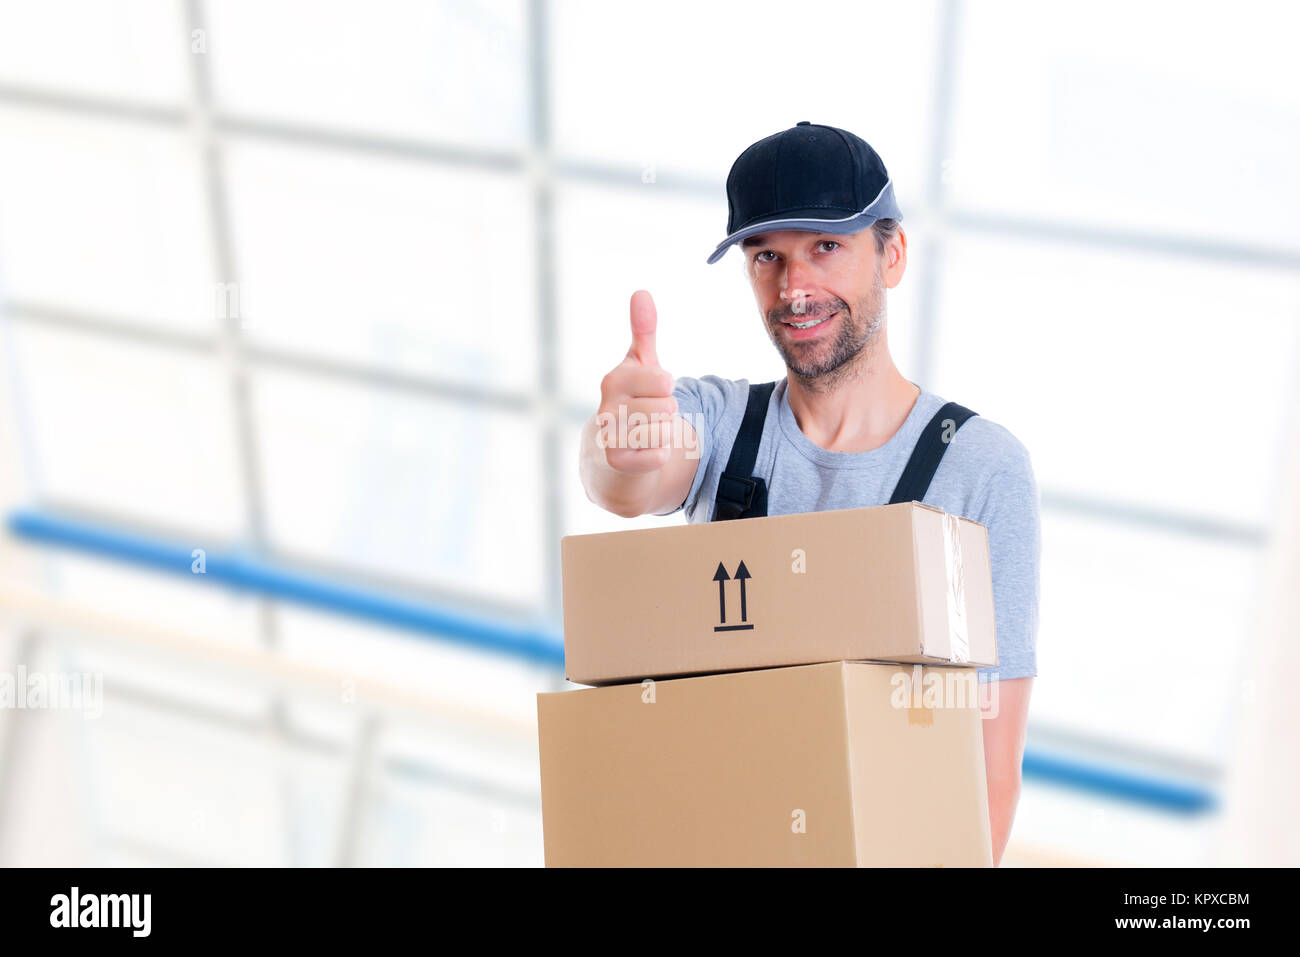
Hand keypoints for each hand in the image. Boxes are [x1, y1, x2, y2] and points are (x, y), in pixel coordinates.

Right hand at [596, 290, 677, 473]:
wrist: (611, 455)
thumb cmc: (631, 402)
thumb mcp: (640, 366)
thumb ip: (643, 331)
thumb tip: (641, 292)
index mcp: (613, 380)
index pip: (664, 381)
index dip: (667, 389)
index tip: (653, 392)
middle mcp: (606, 406)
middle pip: (667, 407)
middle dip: (667, 413)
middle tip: (649, 416)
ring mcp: (608, 436)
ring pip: (664, 431)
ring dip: (663, 434)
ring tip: (646, 433)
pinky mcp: (616, 462)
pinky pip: (658, 456)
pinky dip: (658, 455)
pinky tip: (644, 452)